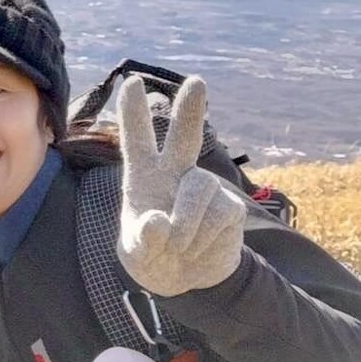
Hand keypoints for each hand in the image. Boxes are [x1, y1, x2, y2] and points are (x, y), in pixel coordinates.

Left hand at [117, 76, 246, 296]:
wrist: (185, 279)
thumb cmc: (151, 256)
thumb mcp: (136, 253)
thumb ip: (142, 240)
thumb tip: (159, 222)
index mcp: (144, 178)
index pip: (137, 141)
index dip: (132, 114)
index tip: (130, 82)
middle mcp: (175, 175)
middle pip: (185, 138)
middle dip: (190, 111)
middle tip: (197, 83)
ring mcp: (204, 188)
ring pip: (199, 189)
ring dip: (186, 224)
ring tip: (178, 245)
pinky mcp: (230, 207)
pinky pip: (219, 215)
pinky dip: (204, 238)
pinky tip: (199, 247)